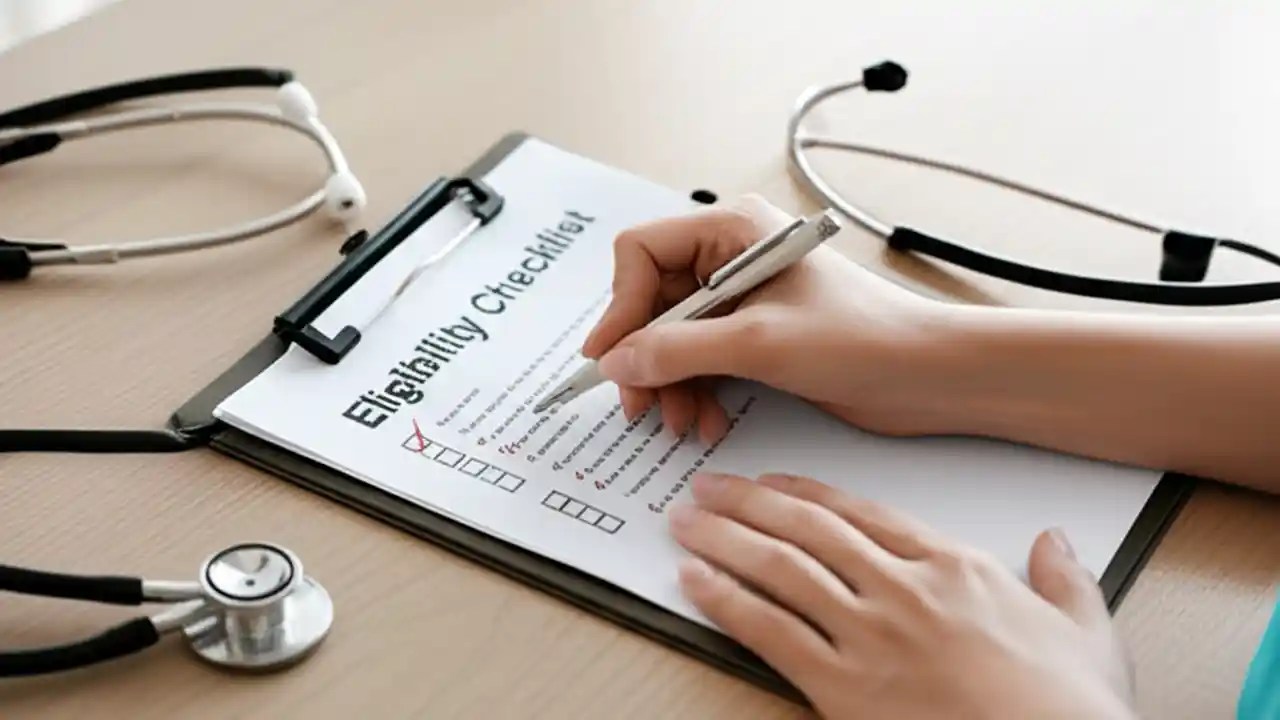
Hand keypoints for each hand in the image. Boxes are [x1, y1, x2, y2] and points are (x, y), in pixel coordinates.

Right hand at [581, 195, 956, 443]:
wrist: (927, 374)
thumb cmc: (863, 338)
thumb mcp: (758, 343)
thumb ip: (677, 350)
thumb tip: (615, 361)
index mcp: (732, 229)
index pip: (642, 253)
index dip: (619, 307)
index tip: (609, 359)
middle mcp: (731, 256)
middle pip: (651, 301)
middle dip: (646, 357)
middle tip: (641, 406)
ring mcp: (742, 297)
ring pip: (672, 337)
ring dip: (670, 383)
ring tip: (682, 423)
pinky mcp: (755, 334)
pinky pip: (700, 358)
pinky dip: (696, 390)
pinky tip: (708, 421)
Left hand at [669, 472, 1136, 719]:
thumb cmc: (1071, 709)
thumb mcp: (1087, 632)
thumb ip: (1064, 579)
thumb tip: (1057, 543)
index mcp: (955, 568)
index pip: (863, 512)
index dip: (806, 492)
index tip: (772, 482)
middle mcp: (904, 589)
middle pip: (809, 528)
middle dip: (749, 502)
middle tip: (708, 487)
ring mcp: (870, 636)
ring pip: (780, 568)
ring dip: (724, 538)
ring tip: (686, 520)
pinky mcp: (844, 688)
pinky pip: (770, 632)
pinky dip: (727, 600)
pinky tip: (696, 581)